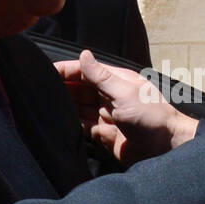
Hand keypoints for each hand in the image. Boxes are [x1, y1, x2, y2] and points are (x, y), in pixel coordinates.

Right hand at [55, 49, 197, 165]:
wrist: (167, 149)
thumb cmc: (152, 118)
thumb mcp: (125, 93)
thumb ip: (101, 77)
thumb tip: (83, 55)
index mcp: (116, 81)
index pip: (85, 71)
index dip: (65, 70)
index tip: (44, 71)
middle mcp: (109, 96)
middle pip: (79, 89)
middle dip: (61, 87)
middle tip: (37, 89)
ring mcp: (106, 116)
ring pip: (79, 107)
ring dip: (64, 106)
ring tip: (43, 106)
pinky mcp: (104, 135)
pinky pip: (83, 127)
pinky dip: (71, 125)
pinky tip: (58, 124)